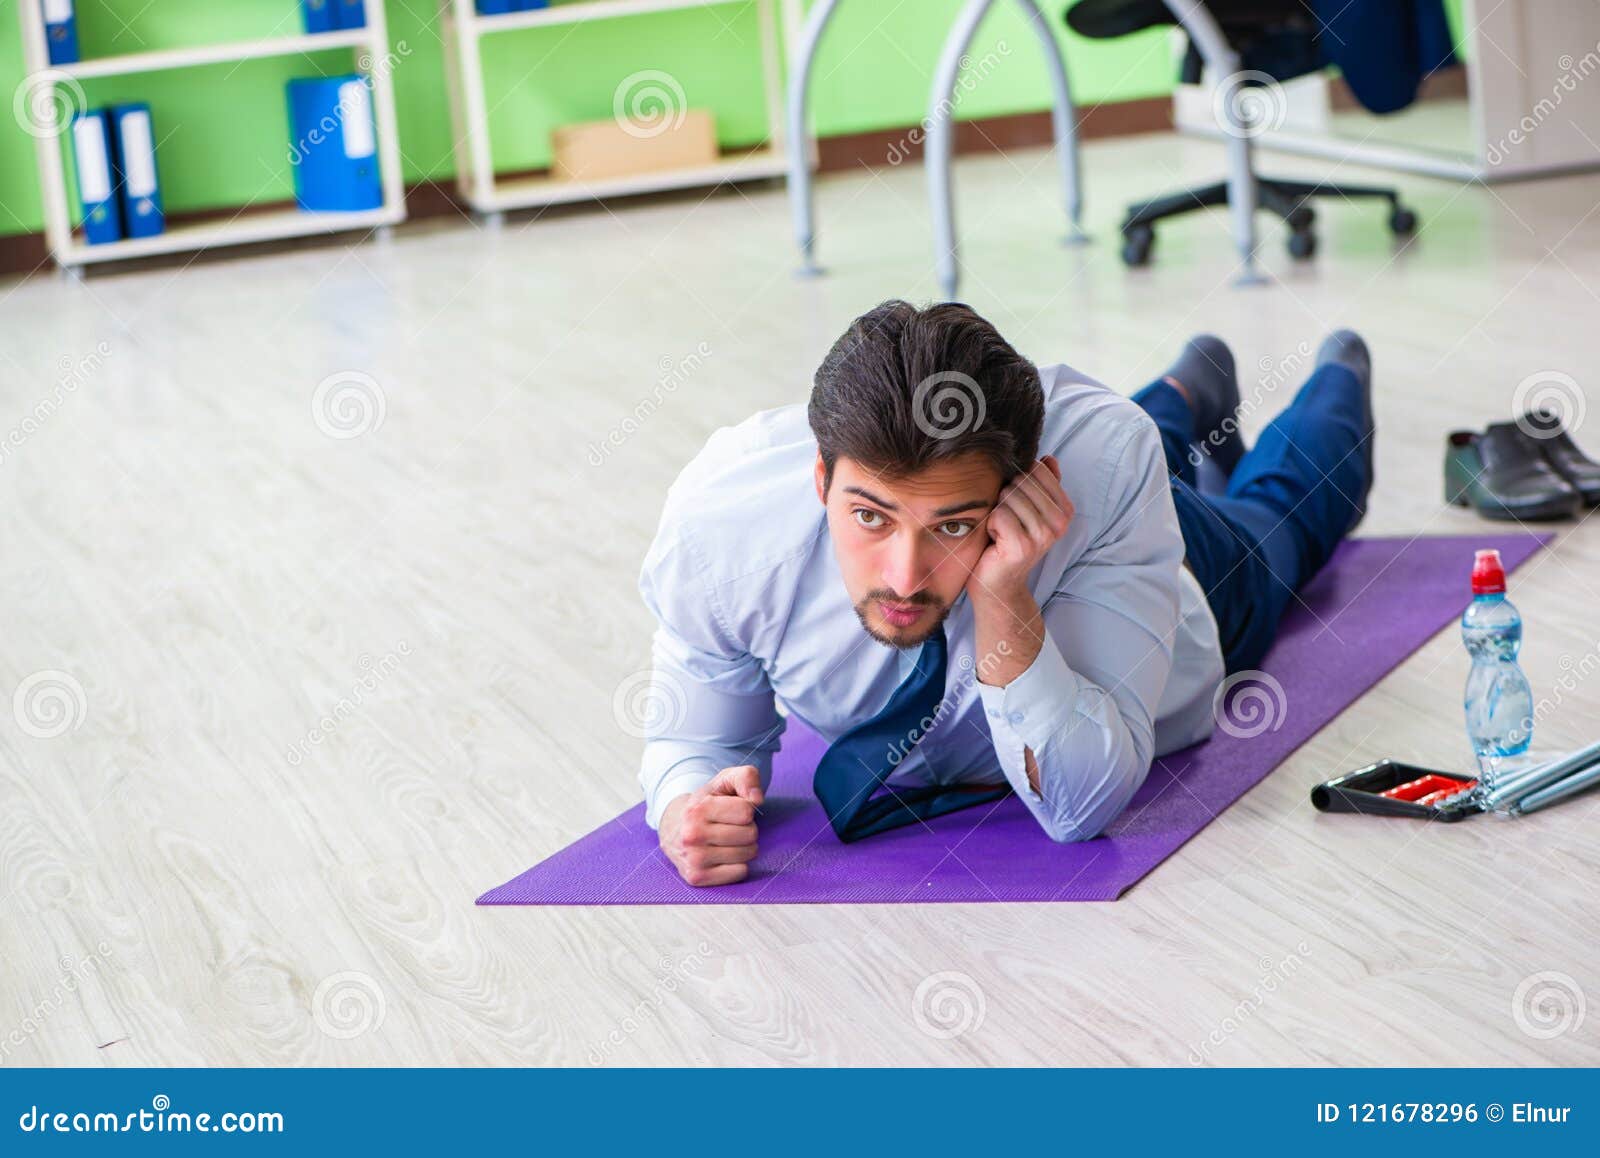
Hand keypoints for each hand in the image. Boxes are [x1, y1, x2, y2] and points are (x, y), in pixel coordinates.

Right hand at [658, 765, 763, 886]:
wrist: (674, 827)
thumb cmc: (706, 803)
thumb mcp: (724, 781)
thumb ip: (746, 777)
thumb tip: (757, 799)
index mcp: (698, 810)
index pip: (747, 812)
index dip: (745, 810)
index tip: (731, 810)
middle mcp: (692, 835)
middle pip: (750, 834)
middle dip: (746, 829)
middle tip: (729, 826)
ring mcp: (693, 859)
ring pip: (747, 855)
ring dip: (743, 847)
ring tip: (726, 841)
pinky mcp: (697, 878)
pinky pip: (740, 872)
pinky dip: (738, 865)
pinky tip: (722, 857)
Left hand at [967, 455, 1073, 604]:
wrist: (998, 583)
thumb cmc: (1008, 541)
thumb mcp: (1028, 510)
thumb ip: (1042, 484)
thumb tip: (1048, 458)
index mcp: (1064, 510)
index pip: (1036, 469)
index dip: (1018, 483)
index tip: (1018, 508)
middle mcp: (1059, 523)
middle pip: (1021, 481)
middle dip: (1005, 498)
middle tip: (1007, 523)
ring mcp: (1043, 535)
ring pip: (1009, 496)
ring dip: (997, 511)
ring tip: (1002, 532)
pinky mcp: (1023, 546)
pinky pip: (999, 514)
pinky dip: (991, 524)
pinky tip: (996, 540)